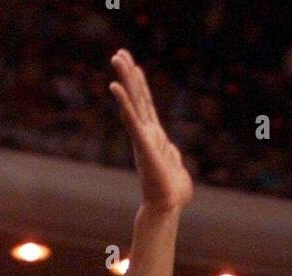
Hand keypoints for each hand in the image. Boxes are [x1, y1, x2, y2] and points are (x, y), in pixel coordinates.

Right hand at [110, 49, 192, 213]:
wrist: (168, 207)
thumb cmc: (173, 193)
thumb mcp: (176, 168)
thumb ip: (173, 156)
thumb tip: (172, 154)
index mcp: (155, 136)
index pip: (147, 105)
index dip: (141, 85)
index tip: (135, 65)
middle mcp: (146, 133)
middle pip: (137, 97)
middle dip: (128, 75)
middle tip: (119, 52)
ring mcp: (143, 137)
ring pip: (133, 102)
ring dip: (125, 79)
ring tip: (117, 58)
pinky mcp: (143, 144)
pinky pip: (131, 120)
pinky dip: (124, 102)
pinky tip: (115, 87)